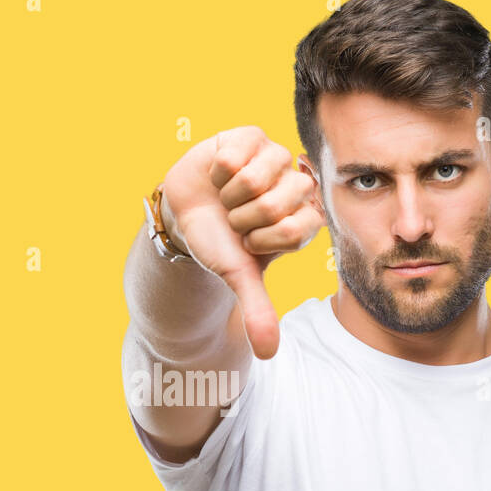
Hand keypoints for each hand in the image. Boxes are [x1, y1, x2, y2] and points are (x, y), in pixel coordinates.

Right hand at [161, 126, 324, 358]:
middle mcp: (296, 185)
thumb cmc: (220, 242)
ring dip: (231, 193)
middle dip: (245, 217)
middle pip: (279, 201)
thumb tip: (267, 354)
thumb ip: (257, 310)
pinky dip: (220, 168)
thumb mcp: (237, 276)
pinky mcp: (252, 136)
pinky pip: (239, 151)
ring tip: (226, 197)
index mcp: (304, 218)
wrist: (187, 213)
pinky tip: (218, 174)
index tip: (249, 242)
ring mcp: (276, 157)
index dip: (263, 238)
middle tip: (235, 218)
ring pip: (258, 175)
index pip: (296, 227)